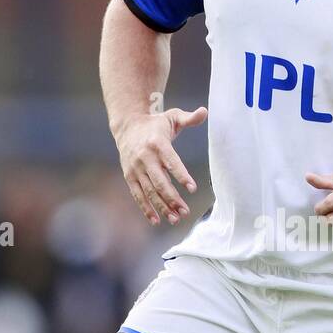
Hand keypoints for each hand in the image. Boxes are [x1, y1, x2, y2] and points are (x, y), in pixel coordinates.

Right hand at [116, 106, 206, 224]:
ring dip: (161, 207)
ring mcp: (135, 168)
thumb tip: (205, 112)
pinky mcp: (129, 176)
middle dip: (172, 198)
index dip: (181, 175)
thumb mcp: (172, 116)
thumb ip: (189, 118)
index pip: (171, 161)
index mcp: (157, 143)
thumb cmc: (155, 123)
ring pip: (149, 191)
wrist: (127, 126)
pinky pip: (138, 195)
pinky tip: (156, 221)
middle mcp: (145, 157)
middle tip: (185, 211)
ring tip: (175, 219)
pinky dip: (146, 208)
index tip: (192, 188)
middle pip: (159, 181)